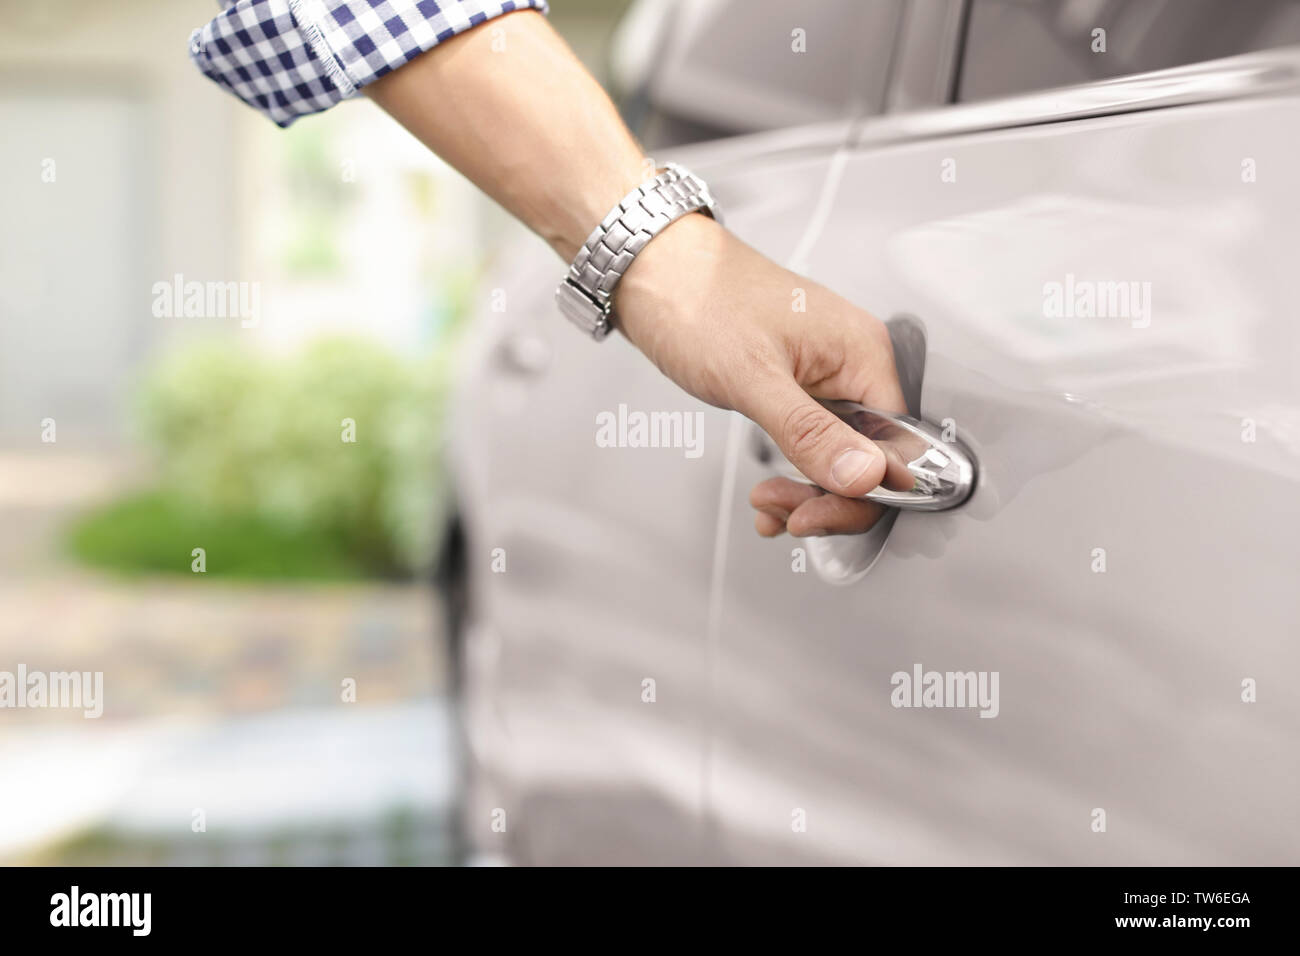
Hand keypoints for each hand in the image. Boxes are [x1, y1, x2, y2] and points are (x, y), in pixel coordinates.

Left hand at [614, 213, 912, 536]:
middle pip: (871, 458)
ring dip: (808, 490)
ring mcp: (826, 376)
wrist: (652, 270)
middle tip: (788, 513)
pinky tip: (770, 493)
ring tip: (768, 502)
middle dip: (830, 495)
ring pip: (840, 456)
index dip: (865, 491)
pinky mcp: (798, 386)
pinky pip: (814, 441)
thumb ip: (810, 432)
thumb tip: (867, 476)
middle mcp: (854, 364)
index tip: (819, 514)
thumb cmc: (699, 299)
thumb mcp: (753, 376)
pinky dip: (794, 474)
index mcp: (863, 352)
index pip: (898, 445)